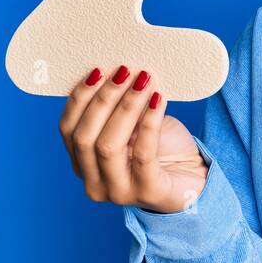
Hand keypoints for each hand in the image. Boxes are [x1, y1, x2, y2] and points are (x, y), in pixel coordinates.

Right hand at [58, 66, 208, 213]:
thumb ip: (118, 110)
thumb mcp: (134, 127)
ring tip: (144, 80)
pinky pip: (144, 153)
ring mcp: (119, 192)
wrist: (193, 178)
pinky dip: (149, 122)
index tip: (97, 70)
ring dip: (126, 107)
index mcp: (82, 165)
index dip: (79, 98)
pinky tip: (159, 99)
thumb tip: (118, 72)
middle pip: (85, 137)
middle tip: (124, 71)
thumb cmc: (162, 148)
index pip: (68, 129)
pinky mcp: (148, 192)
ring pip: (109, 145)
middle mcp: (94, 183)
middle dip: (103, 99)